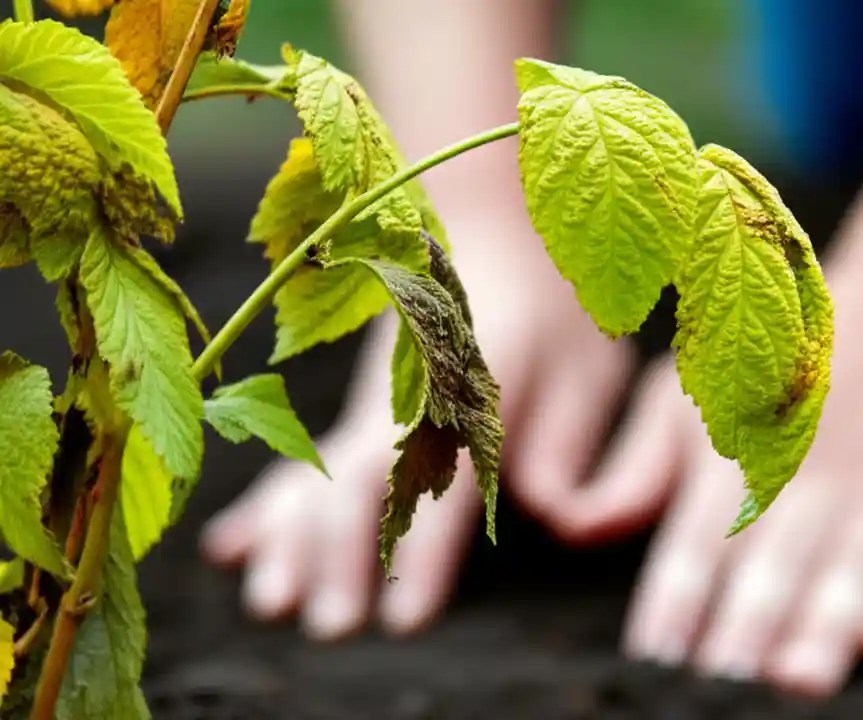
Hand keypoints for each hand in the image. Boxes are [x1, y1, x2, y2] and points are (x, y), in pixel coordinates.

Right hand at [202, 214, 634, 638]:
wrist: (493, 226)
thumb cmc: (554, 304)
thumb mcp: (585, 361)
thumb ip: (567, 436)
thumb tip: (551, 511)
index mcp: (472, 388)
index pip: (444, 480)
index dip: (426, 549)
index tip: (407, 615)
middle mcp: (408, 401)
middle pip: (361, 483)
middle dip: (341, 555)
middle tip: (328, 625)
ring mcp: (371, 407)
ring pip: (317, 475)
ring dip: (290, 540)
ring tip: (267, 603)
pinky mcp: (358, 415)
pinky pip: (300, 460)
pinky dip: (267, 506)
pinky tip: (229, 550)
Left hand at [556, 272, 862, 695]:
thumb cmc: (776, 368)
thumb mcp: (693, 394)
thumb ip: (637, 468)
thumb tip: (573, 529)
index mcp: (737, 456)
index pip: (699, 543)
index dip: (676, 600)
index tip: (653, 657)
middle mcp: (805, 477)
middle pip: (771, 565)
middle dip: (744, 627)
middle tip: (719, 687)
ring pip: (846, 570)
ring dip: (822, 626)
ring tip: (795, 679)